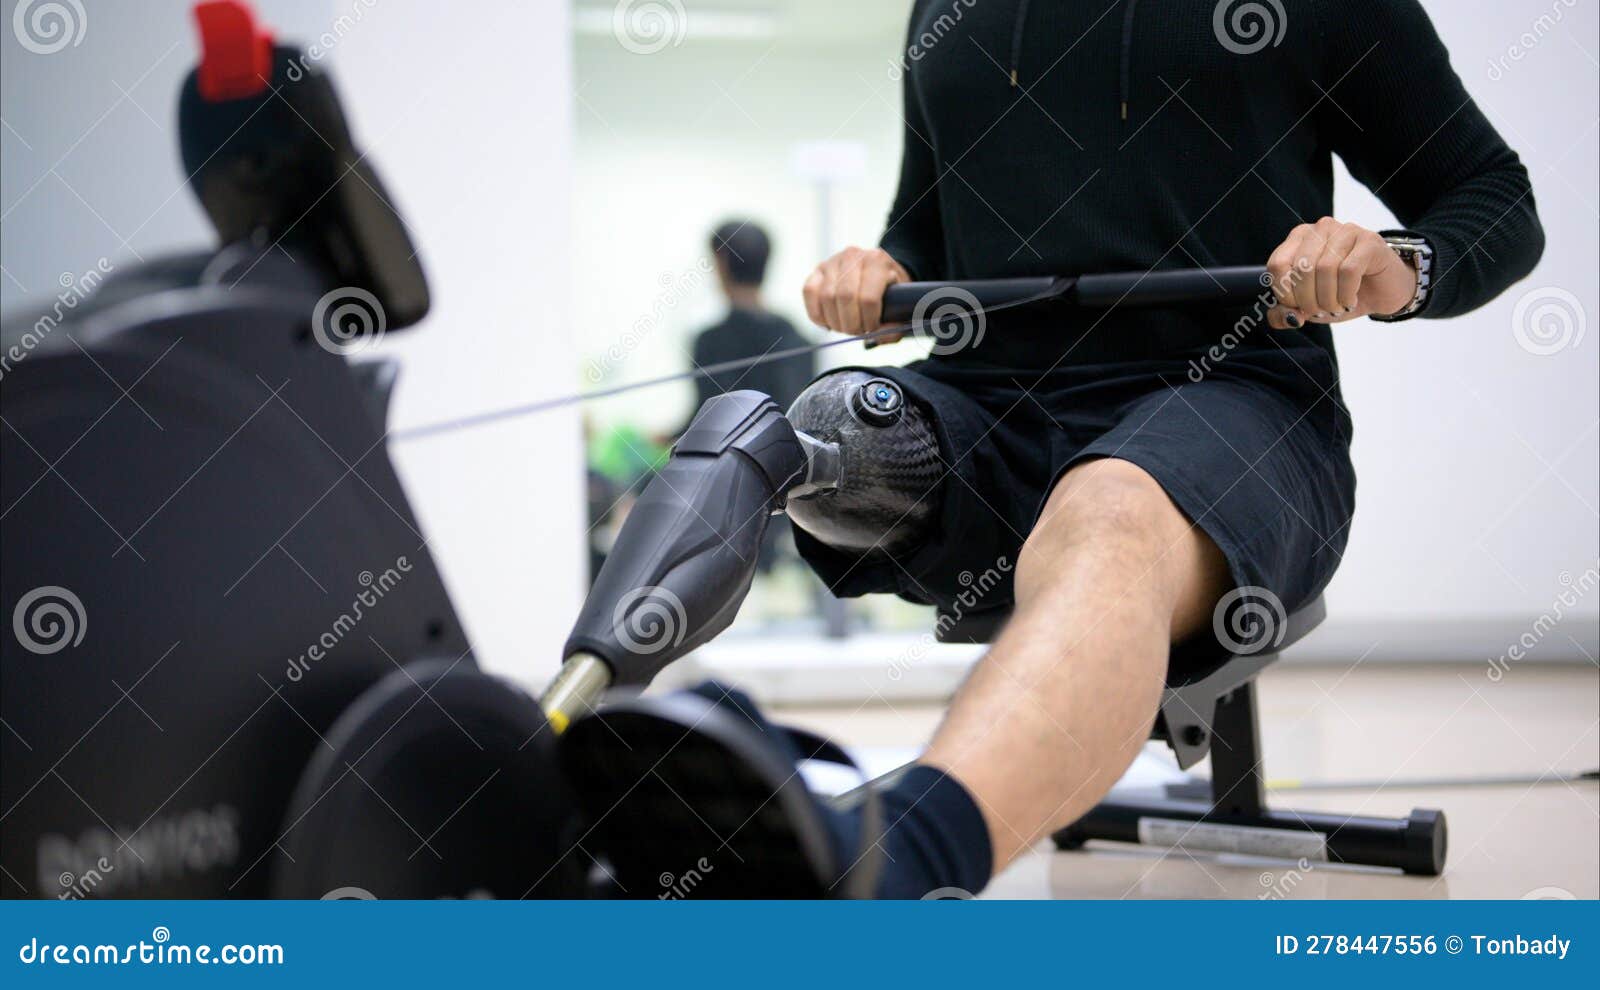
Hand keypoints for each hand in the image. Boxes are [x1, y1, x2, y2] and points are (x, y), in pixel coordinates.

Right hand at [802, 246, 910, 339]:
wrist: (880, 269)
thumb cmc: (891, 290)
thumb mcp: (901, 305)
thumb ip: (895, 325)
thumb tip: (880, 336)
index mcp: (877, 261)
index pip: (868, 298)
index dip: (869, 321)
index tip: (873, 329)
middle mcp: (853, 256)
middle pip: (845, 298)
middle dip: (851, 324)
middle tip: (858, 331)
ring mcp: (833, 261)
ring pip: (826, 297)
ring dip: (835, 321)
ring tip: (846, 326)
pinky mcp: (818, 270)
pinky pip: (809, 292)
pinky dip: (817, 314)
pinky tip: (828, 322)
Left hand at [1265, 217, 1417, 327]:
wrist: (1382, 292)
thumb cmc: (1339, 294)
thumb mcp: (1307, 306)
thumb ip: (1286, 312)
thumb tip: (1287, 316)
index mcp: (1298, 238)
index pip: (1277, 265)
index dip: (1284, 293)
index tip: (1298, 308)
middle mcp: (1320, 229)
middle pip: (1301, 268)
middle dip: (1308, 301)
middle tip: (1320, 312)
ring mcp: (1346, 231)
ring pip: (1325, 269)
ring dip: (1328, 300)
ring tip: (1336, 308)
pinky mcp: (1369, 241)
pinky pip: (1349, 270)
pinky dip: (1346, 294)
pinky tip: (1350, 300)